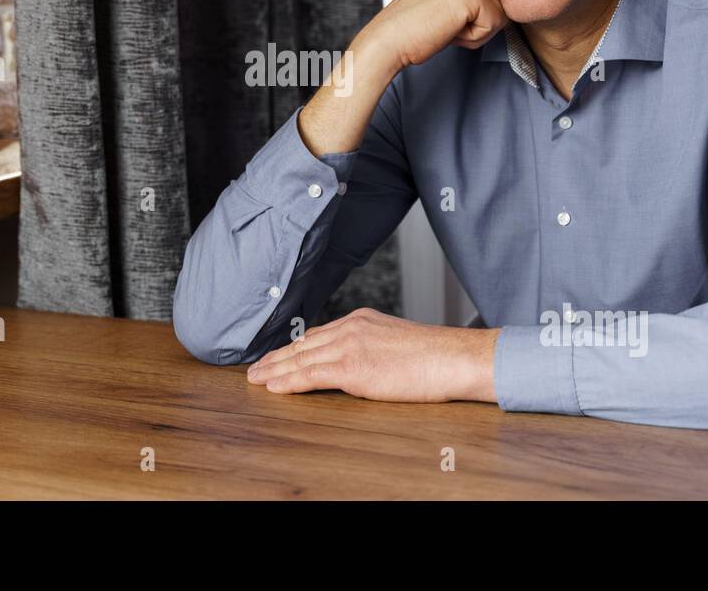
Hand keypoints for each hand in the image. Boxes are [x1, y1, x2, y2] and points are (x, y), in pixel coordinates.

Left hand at [245, 307, 498, 403]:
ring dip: (275, 370)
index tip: (277, 355)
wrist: (452, 358)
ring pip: (301, 359)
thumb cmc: (434, 356)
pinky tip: (273, 387)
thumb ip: (372, 346)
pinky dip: (288, 382)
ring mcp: (349, 346)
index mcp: (361, 319)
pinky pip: (310, 375)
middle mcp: (350, 327)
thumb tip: (361, 362)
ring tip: (256, 379)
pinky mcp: (352, 368)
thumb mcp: (396, 342)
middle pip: (303, 344)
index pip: (318, 334)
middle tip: (255, 369)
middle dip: (277, 358)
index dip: (294, 347)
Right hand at [365, 0, 509, 71]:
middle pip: (500, 6)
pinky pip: (493, 25)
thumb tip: (504, 5)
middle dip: (476, 26)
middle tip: (442, 23)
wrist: (389, 39)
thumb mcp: (448, 5)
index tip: (442, 17)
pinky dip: (472, 38)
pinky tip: (446, 28)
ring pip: (500, 17)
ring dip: (475, 33)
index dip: (471, 20)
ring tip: (444, 25)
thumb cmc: (415, 30)